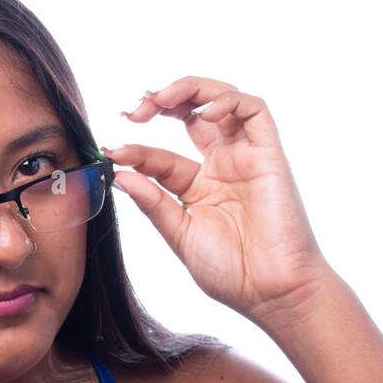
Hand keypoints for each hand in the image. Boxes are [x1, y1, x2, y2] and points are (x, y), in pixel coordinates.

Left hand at [103, 75, 334, 325]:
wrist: (272, 293)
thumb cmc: (231, 272)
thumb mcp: (180, 234)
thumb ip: (152, 203)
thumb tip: (119, 174)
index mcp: (197, 187)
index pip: (160, 155)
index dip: (135, 149)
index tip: (111, 151)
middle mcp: (221, 165)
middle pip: (191, 113)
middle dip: (161, 101)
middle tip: (134, 109)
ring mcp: (245, 157)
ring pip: (221, 100)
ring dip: (190, 89)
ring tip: (159, 99)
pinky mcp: (269, 154)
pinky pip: (255, 111)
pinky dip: (228, 101)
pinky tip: (203, 113)